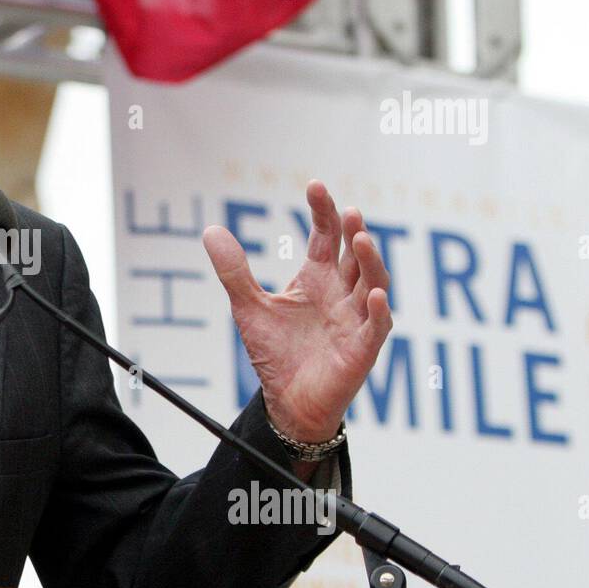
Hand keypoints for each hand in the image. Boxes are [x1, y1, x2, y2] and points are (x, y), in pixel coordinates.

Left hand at [202, 180, 391, 442]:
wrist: (287, 402)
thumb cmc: (275, 353)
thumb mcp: (248, 307)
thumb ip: (233, 270)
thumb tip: (210, 230)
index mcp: (317, 278)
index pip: (326, 236)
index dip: (323, 211)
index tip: (315, 185)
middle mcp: (341, 293)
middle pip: (354, 255)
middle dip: (353, 232)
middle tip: (349, 211)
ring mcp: (355, 319)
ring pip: (372, 283)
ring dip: (370, 262)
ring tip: (361, 239)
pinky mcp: (362, 349)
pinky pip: (376, 326)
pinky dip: (377, 311)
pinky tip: (373, 295)